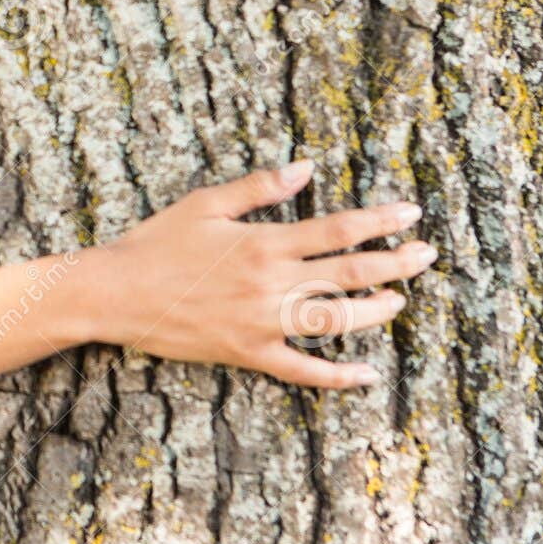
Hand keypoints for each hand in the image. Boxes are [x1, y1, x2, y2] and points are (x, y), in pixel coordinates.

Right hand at [74, 159, 435, 388]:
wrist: (115, 293)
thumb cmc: (156, 244)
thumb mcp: (205, 203)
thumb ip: (260, 187)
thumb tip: (305, 167)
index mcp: (263, 242)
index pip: (338, 229)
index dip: (381, 221)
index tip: (412, 213)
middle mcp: (270, 283)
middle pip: (350, 273)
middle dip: (395, 263)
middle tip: (427, 255)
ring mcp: (261, 322)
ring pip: (335, 321)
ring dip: (375, 311)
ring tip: (400, 302)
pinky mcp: (247, 353)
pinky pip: (300, 371)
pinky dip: (335, 376)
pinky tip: (365, 374)